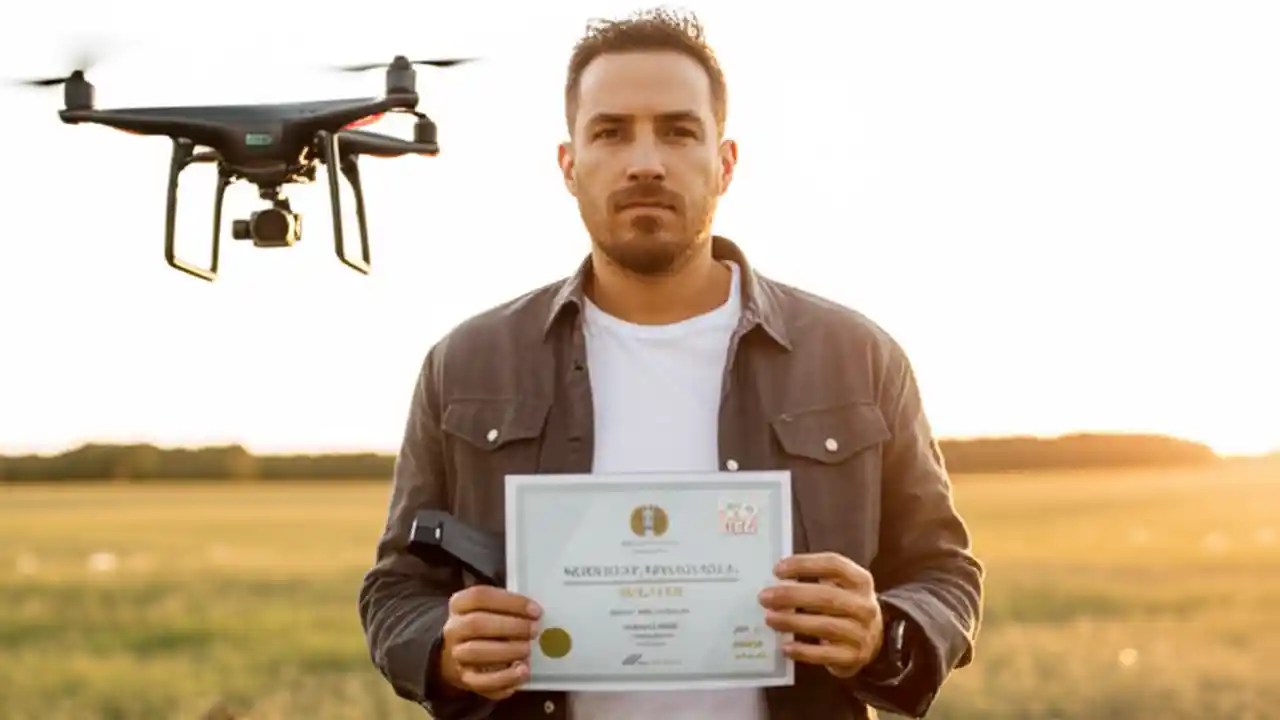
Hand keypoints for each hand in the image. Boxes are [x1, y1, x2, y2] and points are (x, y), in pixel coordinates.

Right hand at [439, 585, 541, 699]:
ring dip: (507, 651)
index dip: (510, 602)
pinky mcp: (466, 679)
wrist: (462, 655)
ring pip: (476, 652)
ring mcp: (457, 655)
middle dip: (510, 627)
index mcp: (460, 604)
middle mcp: (454, 628)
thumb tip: (536, 615)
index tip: (535, 610)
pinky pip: (482, 682)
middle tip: (534, 630)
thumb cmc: (486, 626)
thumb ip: (510, 608)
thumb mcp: (492, 609)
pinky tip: (523, 672)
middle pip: (476, 623)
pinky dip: (505, 678)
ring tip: (528, 650)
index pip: (480, 596)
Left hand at [758, 552, 883, 678]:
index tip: (777, 570)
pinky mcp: (854, 657)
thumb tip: (776, 582)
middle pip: (827, 596)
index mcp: (861, 580)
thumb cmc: (845, 607)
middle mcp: (865, 605)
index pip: (833, 565)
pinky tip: (785, 647)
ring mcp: (862, 633)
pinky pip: (825, 654)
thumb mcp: (839, 587)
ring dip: (793, 622)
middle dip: (791, 595)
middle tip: (765, 597)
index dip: (804, 564)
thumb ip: (814, 579)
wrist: (872, 641)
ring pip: (825, 626)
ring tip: (770, 619)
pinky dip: (803, 651)